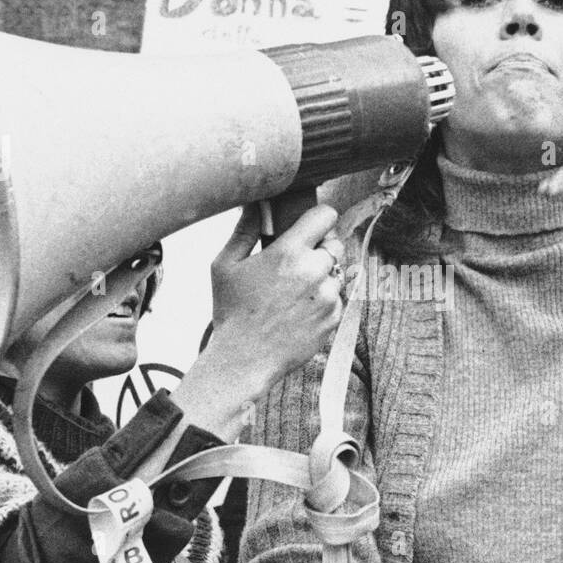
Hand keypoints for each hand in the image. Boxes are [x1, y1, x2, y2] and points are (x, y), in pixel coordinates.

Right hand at [209, 203, 343, 383]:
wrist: (244, 359)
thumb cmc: (231, 311)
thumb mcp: (225, 266)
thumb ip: (244, 230)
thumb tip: (255, 203)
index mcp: (288, 252)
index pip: (325, 216)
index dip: (319, 218)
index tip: (311, 225)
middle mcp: (313, 272)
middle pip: (335, 244)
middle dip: (320, 249)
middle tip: (298, 262)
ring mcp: (327, 297)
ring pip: (337, 273)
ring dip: (322, 277)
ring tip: (294, 292)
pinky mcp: (334, 318)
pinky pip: (337, 299)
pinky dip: (324, 301)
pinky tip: (298, 311)